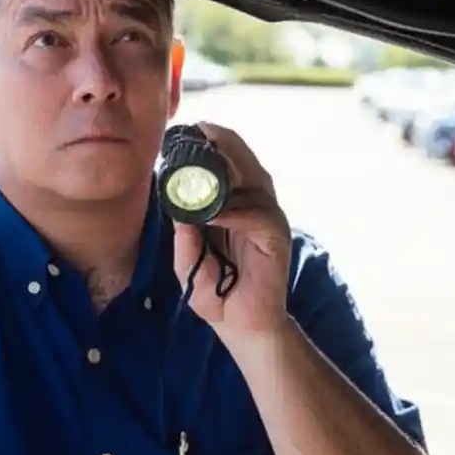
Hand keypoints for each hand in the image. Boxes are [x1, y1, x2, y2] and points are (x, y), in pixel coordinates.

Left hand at [172, 122, 292, 344]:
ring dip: (230, 165)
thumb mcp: (188, 262)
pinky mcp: (276, 239)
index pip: (228, 166)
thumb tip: (178, 208)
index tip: (186, 132)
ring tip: (205, 153)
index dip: (211, 147)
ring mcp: (268, 221)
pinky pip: (256, 216)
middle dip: (223, 143)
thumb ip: (184, 236)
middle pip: (245, 163)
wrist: (240, 326)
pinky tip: (211, 213)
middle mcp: (255, 207)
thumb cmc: (216, 293)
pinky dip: (233, 212)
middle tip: (200, 128)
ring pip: (254, 181)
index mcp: (235, 206)